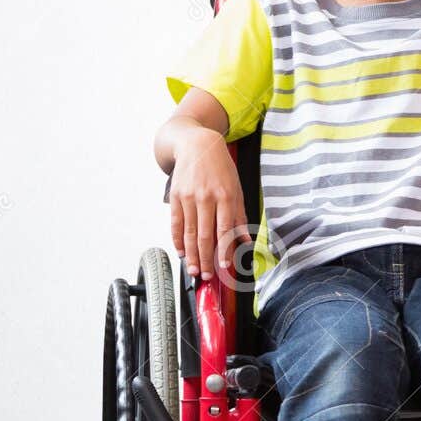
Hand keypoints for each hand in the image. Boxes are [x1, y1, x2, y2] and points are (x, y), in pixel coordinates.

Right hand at [168, 126, 251, 281]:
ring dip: (190, 254)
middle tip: (205, 275)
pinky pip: (176, 223)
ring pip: (189, 232)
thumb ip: (240, 216)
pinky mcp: (175, 197)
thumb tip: (245, 241)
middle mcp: (206, 197)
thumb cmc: (221, 167)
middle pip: (205, 235)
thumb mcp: (237, 188)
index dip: (223, 252)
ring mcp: (188, 197)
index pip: (224, 230)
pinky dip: (177, 239)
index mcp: (226, 195)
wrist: (197, 144)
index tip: (222, 268)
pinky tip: (181, 251)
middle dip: (205, 259)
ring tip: (192, 269)